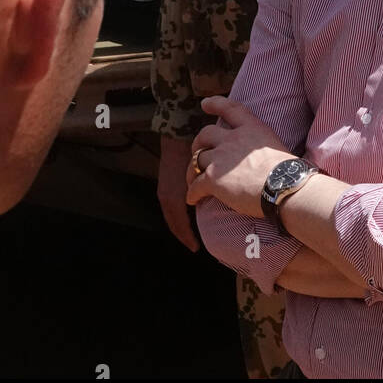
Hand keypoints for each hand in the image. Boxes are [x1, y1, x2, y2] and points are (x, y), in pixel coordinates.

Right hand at [157, 135, 199, 250]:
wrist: (178, 135)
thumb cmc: (191, 154)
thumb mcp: (199, 176)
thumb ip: (205, 191)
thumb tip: (217, 205)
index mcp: (173, 197)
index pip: (178, 224)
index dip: (186, 237)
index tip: (195, 247)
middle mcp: (166, 196)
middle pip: (173, 222)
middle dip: (182, 234)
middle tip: (193, 244)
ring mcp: (164, 190)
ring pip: (171, 214)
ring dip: (180, 224)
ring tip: (191, 232)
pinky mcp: (166, 184)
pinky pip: (171, 206)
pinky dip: (178, 214)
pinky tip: (188, 213)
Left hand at [186, 96, 295, 219]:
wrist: (284, 188)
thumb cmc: (288, 173)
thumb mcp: (275, 147)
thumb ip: (260, 145)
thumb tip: (260, 159)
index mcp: (251, 128)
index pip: (230, 108)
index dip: (215, 104)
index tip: (204, 103)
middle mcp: (233, 139)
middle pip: (205, 135)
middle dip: (198, 144)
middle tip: (198, 153)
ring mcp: (221, 158)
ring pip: (197, 160)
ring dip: (192, 171)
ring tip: (193, 181)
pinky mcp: (213, 179)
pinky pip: (196, 185)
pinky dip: (192, 193)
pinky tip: (193, 199)